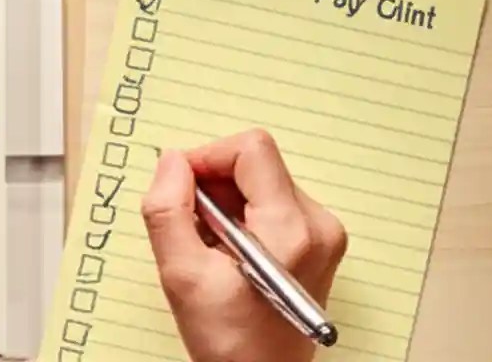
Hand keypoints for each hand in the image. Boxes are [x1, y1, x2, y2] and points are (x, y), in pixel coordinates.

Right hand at [141, 129, 347, 361]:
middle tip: (191, 229)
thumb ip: (168, 209)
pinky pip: (271, 204)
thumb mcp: (181, 275)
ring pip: (260, 183)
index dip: (207, 158)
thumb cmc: (226, 340)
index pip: (251, 150)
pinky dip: (240, 217)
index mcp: (291, 229)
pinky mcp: (318, 243)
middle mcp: (318, 224)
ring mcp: (323, 234)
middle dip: (213, 187)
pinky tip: (226, 253)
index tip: (180, 188)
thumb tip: (171, 161)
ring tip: (208, 248)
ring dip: (224, 204)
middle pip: (256, 165)